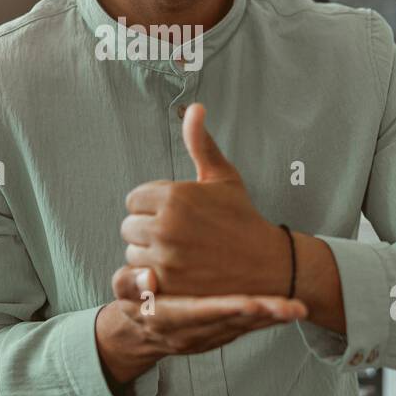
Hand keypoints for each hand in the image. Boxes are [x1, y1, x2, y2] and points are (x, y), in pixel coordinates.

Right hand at [95, 288, 306, 385]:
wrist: (141, 334)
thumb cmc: (135, 304)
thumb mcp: (123, 292)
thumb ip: (129, 283)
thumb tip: (149, 276)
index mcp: (168, 318)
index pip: (199, 312)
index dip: (226, 308)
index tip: (252, 303)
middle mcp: (191, 333)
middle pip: (232, 323)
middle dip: (264, 316)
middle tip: (292, 309)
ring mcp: (208, 337)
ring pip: (244, 328)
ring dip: (272, 319)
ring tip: (298, 308)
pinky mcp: (220, 335)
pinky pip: (247, 329)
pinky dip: (267, 321)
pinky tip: (288, 310)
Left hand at [120, 103, 290, 297]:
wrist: (266, 266)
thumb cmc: (241, 218)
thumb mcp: (223, 178)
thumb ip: (200, 144)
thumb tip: (194, 107)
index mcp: (174, 196)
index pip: (134, 199)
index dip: (153, 206)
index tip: (176, 214)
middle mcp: (166, 226)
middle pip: (129, 227)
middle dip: (148, 230)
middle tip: (179, 236)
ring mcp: (165, 259)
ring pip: (132, 254)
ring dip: (150, 255)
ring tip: (181, 254)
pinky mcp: (168, 287)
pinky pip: (140, 278)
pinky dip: (153, 278)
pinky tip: (178, 272)